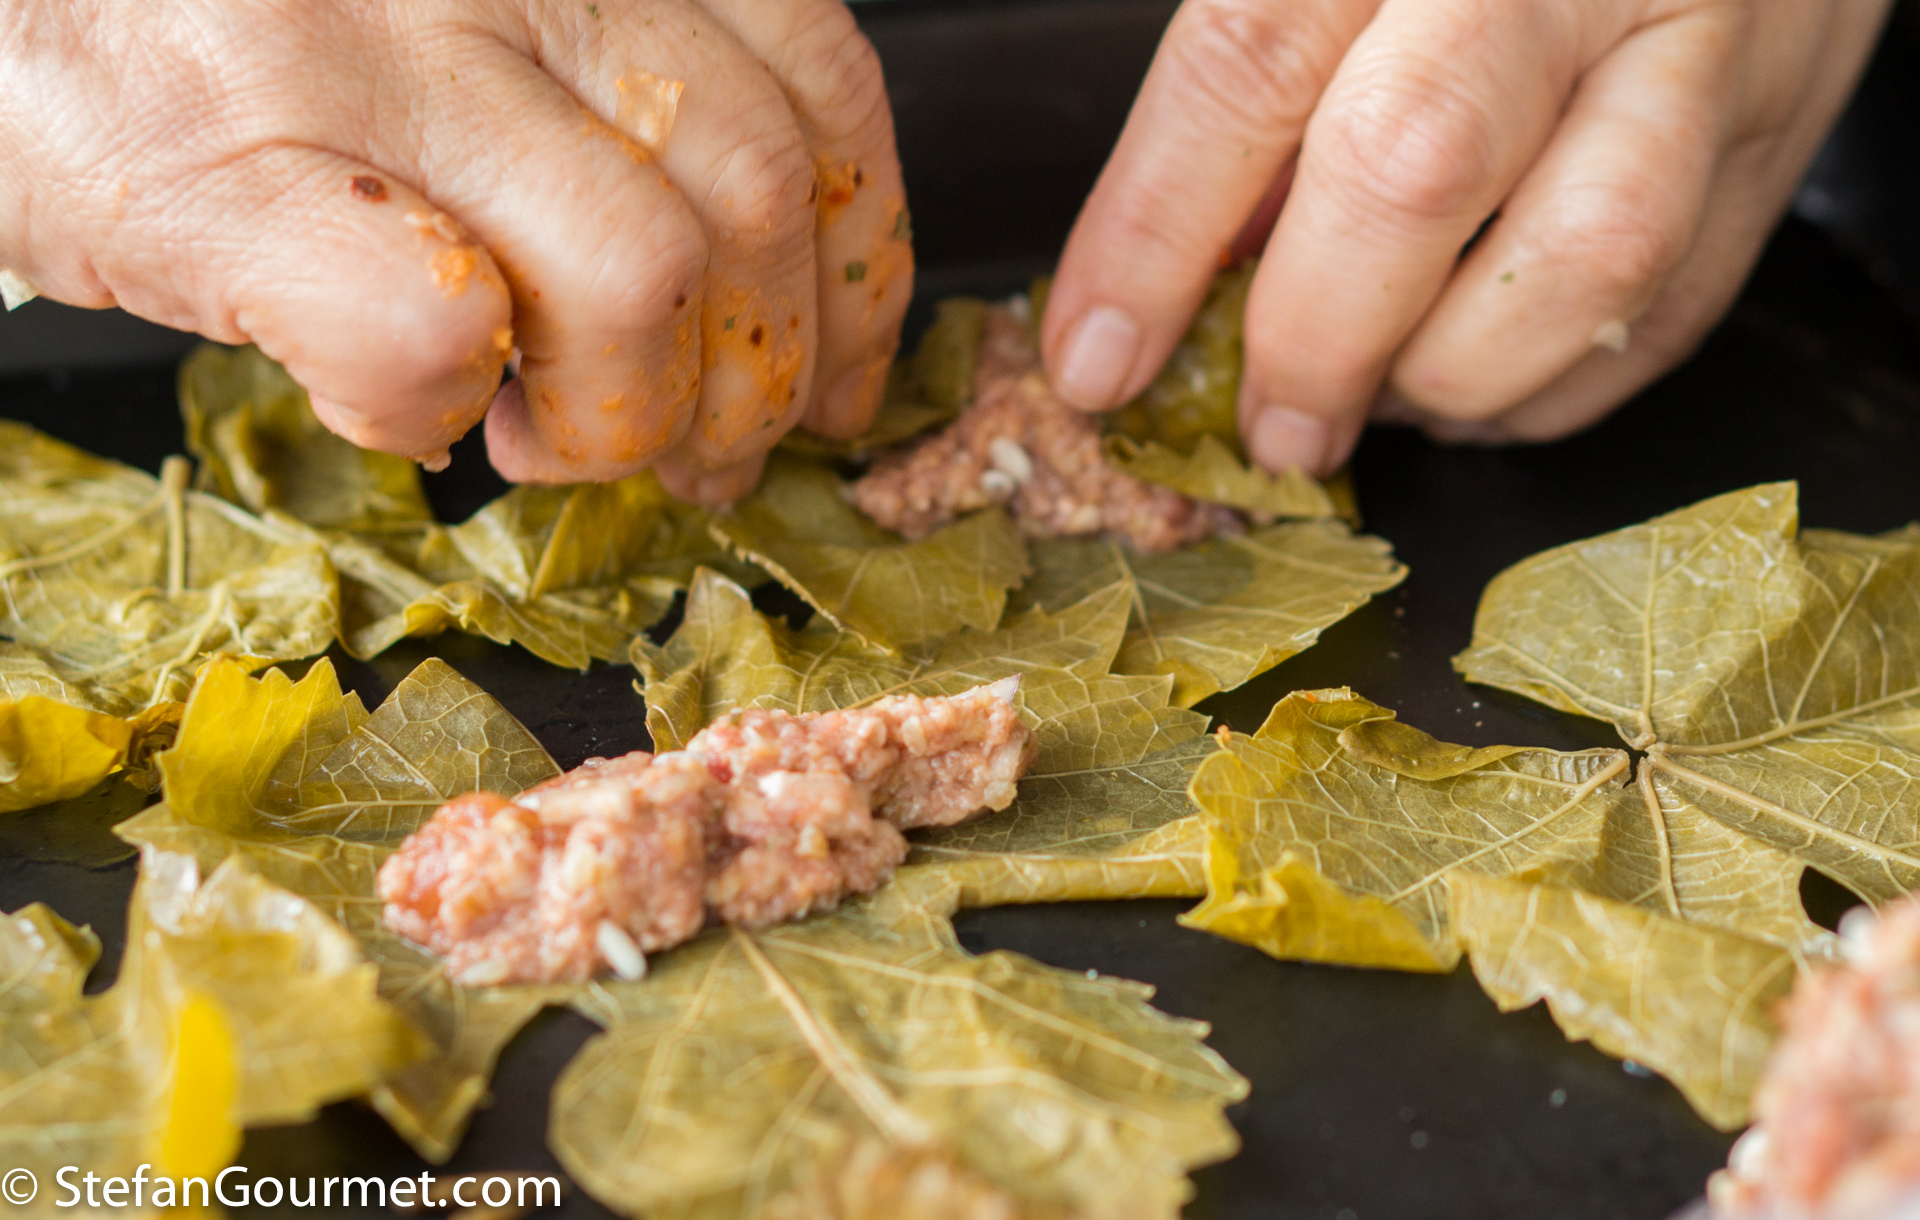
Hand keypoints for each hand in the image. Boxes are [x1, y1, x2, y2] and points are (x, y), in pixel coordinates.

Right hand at [0, 0, 911, 502]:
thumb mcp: (474, 4)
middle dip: (756, 383)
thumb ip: (619, 89)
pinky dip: (435, 412)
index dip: (860, 268)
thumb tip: (764, 292)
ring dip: (615, 418)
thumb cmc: (235, 12)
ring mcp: (364, 48)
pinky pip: (435, 336)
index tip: (844, 374)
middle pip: (750, 201)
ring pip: (639, 278)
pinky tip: (402, 407)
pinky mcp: (230, 164)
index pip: (820, 89)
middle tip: (701, 456)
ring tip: (540, 440)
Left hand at [1040, 0, 1891, 474]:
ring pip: (1579, 260)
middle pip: (1412, 169)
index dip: (1152, 238)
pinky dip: (1556, 386)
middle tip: (1273, 425)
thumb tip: (1175, 285)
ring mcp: (1697, 47)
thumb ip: (1264, 97)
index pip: (1246, 70)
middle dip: (1316, 340)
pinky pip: (1671, 305)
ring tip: (1391, 395)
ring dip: (1453, 375)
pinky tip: (1486, 384)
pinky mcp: (1779, 133)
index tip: (1098, 358)